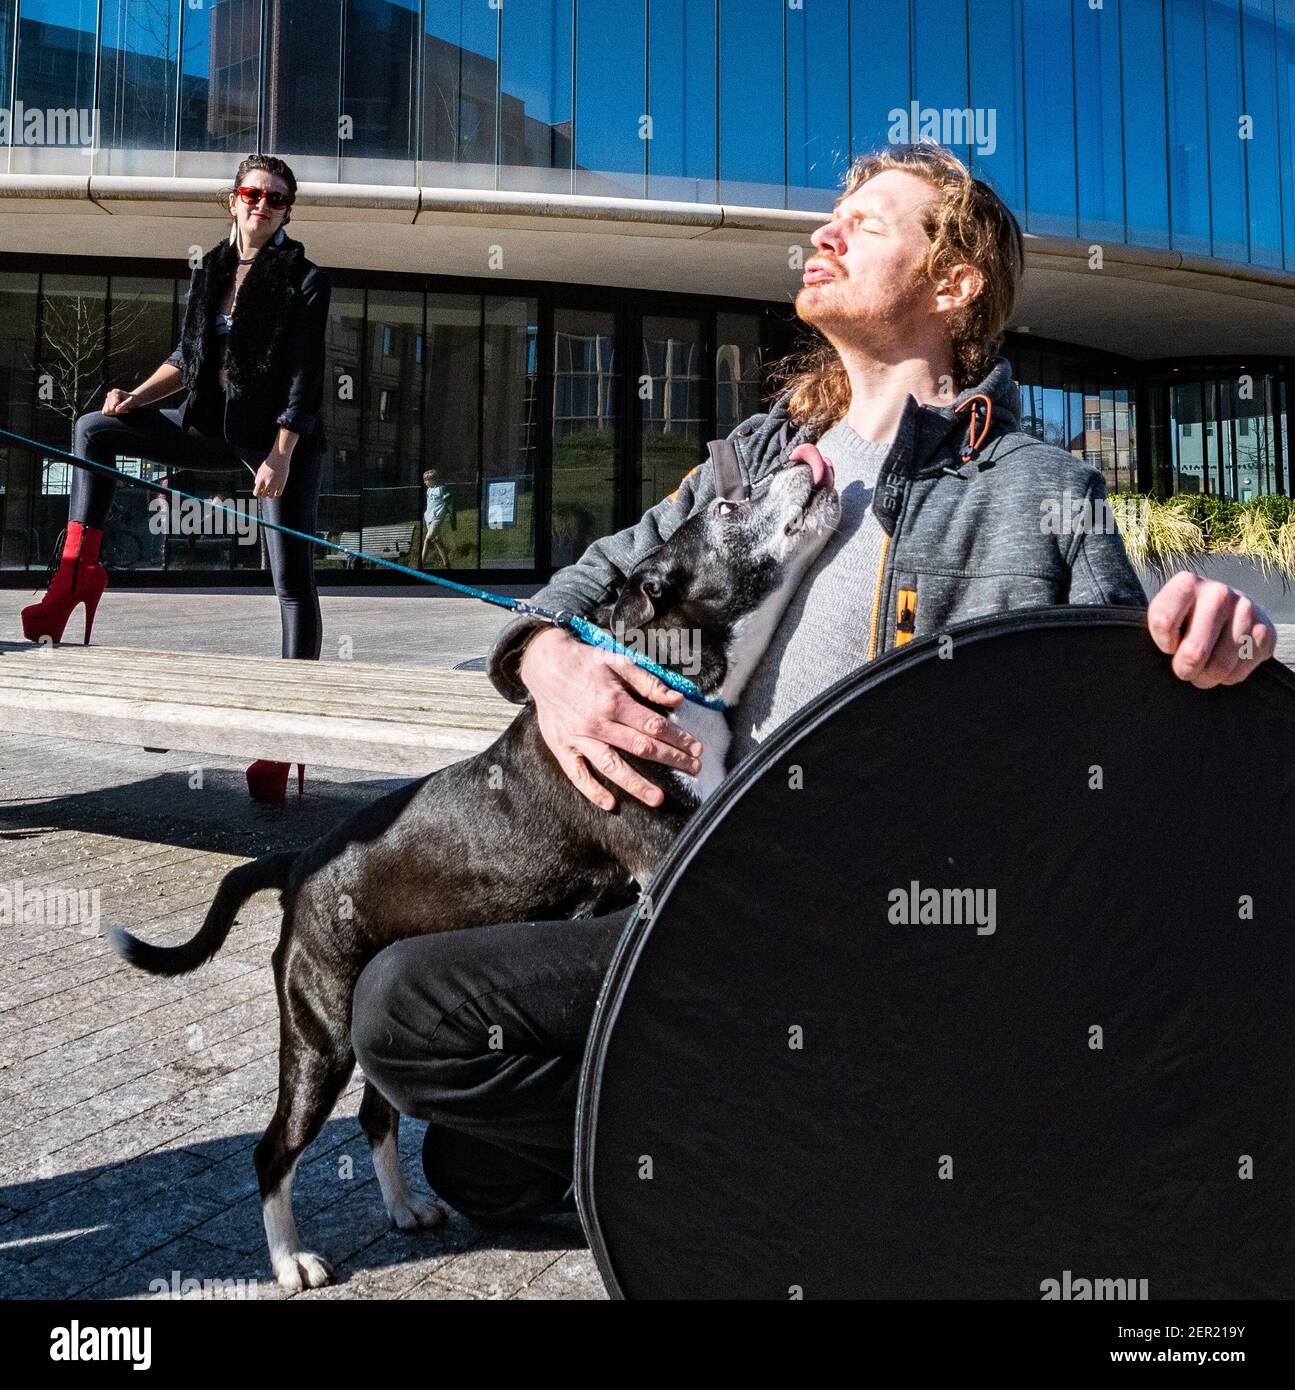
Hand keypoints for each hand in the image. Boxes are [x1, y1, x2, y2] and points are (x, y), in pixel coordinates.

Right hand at [102, 389, 135, 415]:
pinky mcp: (106, 404)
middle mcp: (110, 394)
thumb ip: (124, 405)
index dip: (119, 410)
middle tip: (125, 410)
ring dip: (115, 413)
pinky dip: (112, 413)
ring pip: (106, 410)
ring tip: (123, 410)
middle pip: (109, 408)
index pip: (113, 405)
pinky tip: (118, 411)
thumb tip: (116, 410)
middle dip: (117, 412)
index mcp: (115, 392)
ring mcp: (107, 399)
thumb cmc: (133, 401)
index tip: (127, 410)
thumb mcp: (131, 403)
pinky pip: (105, 412)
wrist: (133, 400)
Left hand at [252, 450, 291, 497]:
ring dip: (270, 494)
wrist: (279, 459)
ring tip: (271, 489)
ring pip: (271, 496)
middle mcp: (267, 484)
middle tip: (266, 490)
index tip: (260, 491)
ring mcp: (275, 485)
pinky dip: (276, 493)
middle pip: (264, 495)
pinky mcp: (282, 484)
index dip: (258, 493)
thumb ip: (257, 479)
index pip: (256, 493)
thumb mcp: (260, 470)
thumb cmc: (269, 464)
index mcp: (260, 480)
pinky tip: (276, 489)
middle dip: (264, 493)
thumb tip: (257, 486)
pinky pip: (278, 493)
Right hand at [519, 626, 704, 811]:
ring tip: (657, 799)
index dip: (679, 739)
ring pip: (611, 767)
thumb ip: (648, 682)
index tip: (696, 749)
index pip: (654, 725)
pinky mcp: (562, 747)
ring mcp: (578, 738)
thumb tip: (677, 698)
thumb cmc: (584, 662)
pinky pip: (577, 774)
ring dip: (636, 785)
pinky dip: (592, 790)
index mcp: (613, 701)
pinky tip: (610, 803)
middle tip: (693, 770)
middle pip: (641, 748)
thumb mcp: (618, 661)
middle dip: (671, 760)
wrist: (544, 664)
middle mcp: (597, 723)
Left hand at [1147, 572, 1276, 687]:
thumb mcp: (1165, 616)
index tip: (1168, 646)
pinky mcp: (1265, 630)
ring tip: (1202, 672)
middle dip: (1185, 670)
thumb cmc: (1186, 620)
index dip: (1163, 644)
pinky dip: (1229, 677)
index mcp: (1187, 583)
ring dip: (1207, 678)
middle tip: (1184, 670)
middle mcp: (1218, 592)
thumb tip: (1162, 653)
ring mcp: (1245, 609)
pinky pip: (1241, 670)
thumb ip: (1159, 628)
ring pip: (1220, 665)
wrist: (1229, 612)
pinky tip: (1224, 667)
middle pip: (1194, 651)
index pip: (1162, 621)